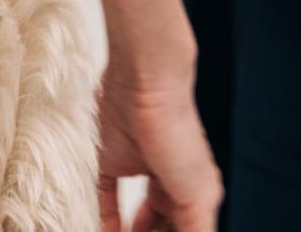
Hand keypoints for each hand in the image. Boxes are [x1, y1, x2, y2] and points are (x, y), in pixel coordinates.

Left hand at [98, 61, 219, 230]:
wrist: (145, 83)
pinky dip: (104, 222)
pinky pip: (104, 200)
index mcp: (192, 193)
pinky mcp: (109, 159)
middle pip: (159, 228)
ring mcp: (138, 170)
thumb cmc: (178, 132)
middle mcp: (167, 183)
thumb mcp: (197, 197)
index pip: (183, 231)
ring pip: (134, 219)